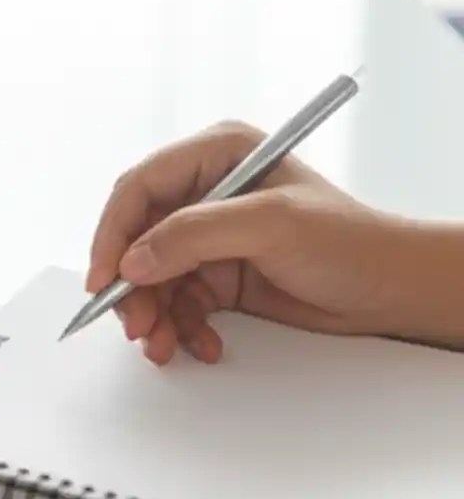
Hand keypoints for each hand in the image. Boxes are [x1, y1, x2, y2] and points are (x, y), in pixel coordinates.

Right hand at [87, 120, 463, 364]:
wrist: (392, 290)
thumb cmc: (351, 240)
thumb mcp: (269, 225)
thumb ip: (194, 235)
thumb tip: (133, 260)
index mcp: (216, 154)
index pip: (139, 188)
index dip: (113, 232)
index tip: (104, 277)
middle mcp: (205, 191)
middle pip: (138, 237)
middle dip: (132, 285)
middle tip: (136, 323)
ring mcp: (209, 235)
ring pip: (152, 276)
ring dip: (154, 314)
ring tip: (165, 344)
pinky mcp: (217, 273)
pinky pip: (177, 302)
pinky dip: (180, 326)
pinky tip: (202, 343)